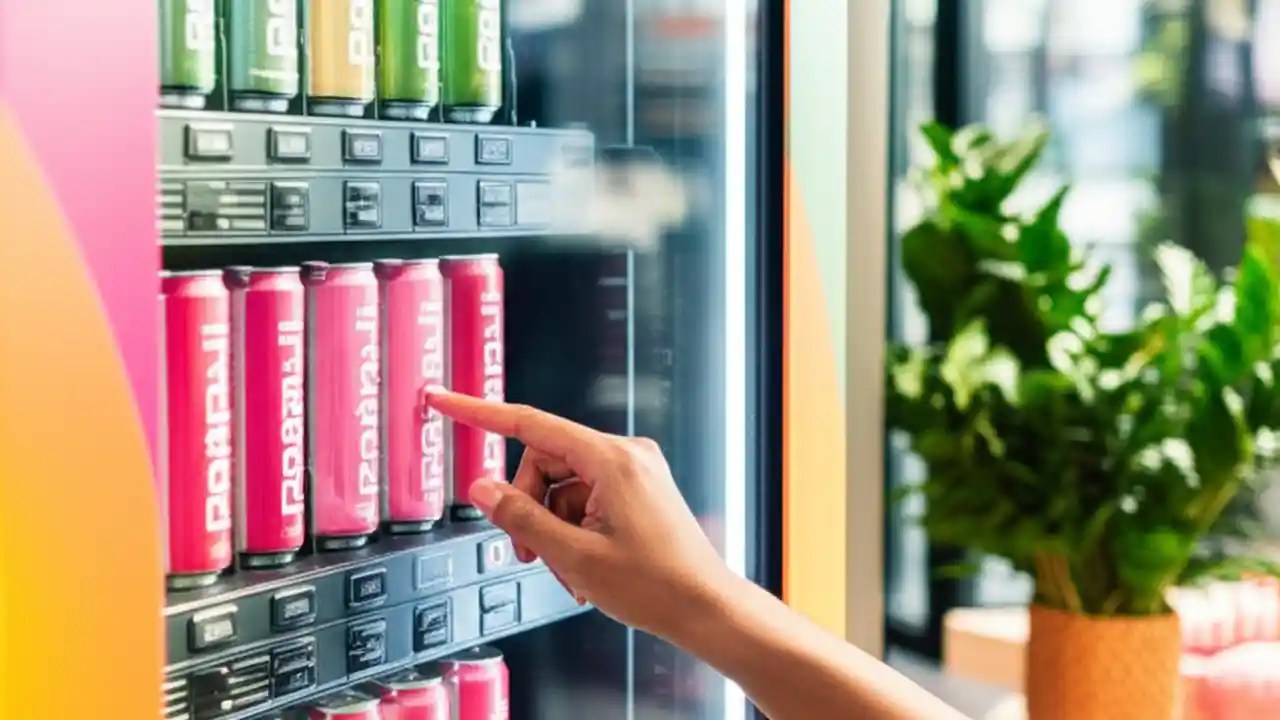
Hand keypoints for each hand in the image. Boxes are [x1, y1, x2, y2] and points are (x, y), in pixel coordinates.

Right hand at [423, 389, 738, 640]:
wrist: (706, 609)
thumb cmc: (657, 585)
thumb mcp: (574, 556)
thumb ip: (522, 518)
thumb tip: (483, 490)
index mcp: (611, 459)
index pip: (529, 423)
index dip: (479, 413)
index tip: (445, 401)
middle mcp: (625, 455)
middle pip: (544, 463)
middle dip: (528, 508)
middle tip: (528, 553)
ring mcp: (634, 472)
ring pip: (562, 487)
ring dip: (551, 528)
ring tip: (567, 571)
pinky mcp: (637, 491)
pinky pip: (585, 499)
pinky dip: (573, 531)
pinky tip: (583, 569)